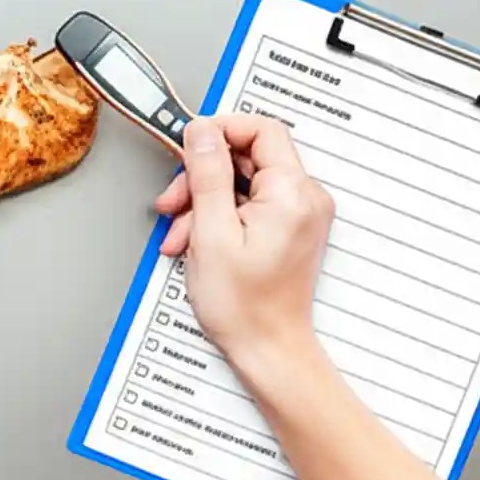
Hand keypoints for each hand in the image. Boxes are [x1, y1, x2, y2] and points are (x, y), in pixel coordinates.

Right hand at [154, 115, 333, 363]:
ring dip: (205, 202)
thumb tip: (202, 132)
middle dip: (202, 177)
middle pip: (246, 158)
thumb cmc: (245, 307)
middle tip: (174, 202)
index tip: (189, 144)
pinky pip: (251, 204)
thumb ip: (207, 174)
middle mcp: (304, 198)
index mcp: (292, 193)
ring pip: (243, 182)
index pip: (261, 130)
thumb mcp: (211, 233)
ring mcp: (299, 214)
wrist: (268, 350)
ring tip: (182, 233)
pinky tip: (198, 240)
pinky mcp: (289, 228)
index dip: (220, 131)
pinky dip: (220, 216)